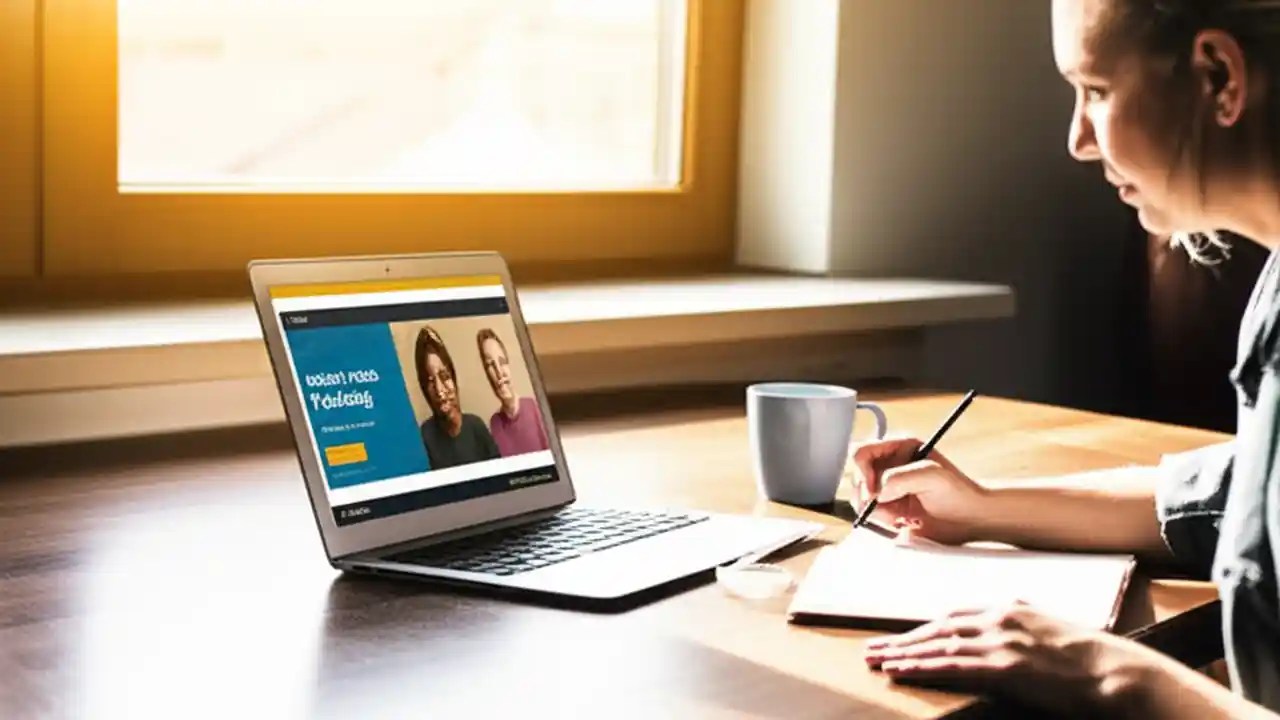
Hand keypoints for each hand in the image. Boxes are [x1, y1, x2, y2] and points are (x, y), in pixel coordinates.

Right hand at [851, 437, 988, 544]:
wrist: (973, 519)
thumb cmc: (959, 492)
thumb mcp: (931, 476)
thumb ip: (899, 478)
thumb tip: (876, 492)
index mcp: (898, 449)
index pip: (862, 453)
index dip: (861, 472)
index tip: (872, 492)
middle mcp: (889, 466)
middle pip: (856, 477)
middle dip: (866, 495)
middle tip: (883, 509)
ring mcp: (889, 489)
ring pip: (861, 499)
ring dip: (876, 511)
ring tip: (900, 516)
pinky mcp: (891, 509)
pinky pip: (872, 515)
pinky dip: (882, 521)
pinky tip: (904, 523)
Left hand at [864, 604, 1136, 714]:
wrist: (1118, 672)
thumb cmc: (1096, 661)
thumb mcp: (1055, 634)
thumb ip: (1027, 633)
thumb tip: (1015, 647)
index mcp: (1012, 608)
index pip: (956, 615)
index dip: (927, 628)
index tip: (905, 636)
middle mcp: (999, 619)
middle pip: (938, 627)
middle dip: (904, 638)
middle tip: (874, 648)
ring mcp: (999, 641)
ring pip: (937, 645)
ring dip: (902, 653)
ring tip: (875, 660)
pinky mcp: (1001, 666)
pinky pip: (949, 666)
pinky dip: (920, 667)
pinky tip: (898, 671)